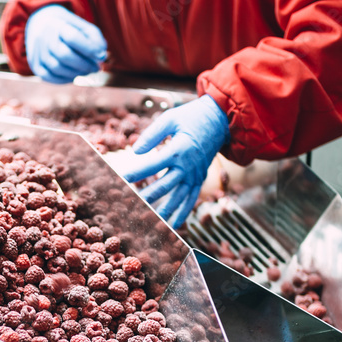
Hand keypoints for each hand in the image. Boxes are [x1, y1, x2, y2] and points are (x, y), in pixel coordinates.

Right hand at [25, 5, 106, 83]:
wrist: (42, 27)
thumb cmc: (69, 29)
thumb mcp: (84, 28)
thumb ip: (95, 40)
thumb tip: (101, 56)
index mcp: (57, 24)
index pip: (73, 37)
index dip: (89, 49)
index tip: (101, 55)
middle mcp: (44, 37)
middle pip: (64, 55)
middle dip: (84, 65)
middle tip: (95, 68)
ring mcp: (38, 52)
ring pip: (57, 68)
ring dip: (76, 73)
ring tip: (87, 71)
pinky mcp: (36, 65)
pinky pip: (50, 77)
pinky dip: (65, 79)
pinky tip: (74, 75)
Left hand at [121, 95, 229, 228]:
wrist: (219, 120)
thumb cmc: (190, 117)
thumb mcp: (170, 119)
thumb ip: (152, 135)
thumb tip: (135, 151)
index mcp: (179, 149)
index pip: (153, 164)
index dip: (137, 173)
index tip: (122, 180)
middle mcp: (188, 165)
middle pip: (165, 185)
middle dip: (147, 196)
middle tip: (131, 205)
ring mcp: (195, 174)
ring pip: (178, 197)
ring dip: (164, 210)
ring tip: (151, 221)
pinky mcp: (200, 179)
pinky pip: (191, 199)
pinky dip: (183, 212)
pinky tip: (174, 224)